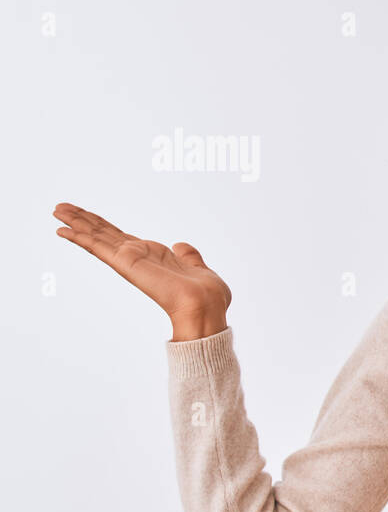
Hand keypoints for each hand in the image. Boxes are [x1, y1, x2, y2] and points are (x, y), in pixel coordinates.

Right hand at [52, 202, 231, 331]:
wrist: (205, 306)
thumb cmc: (206, 295)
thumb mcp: (198, 267)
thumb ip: (188, 255)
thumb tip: (181, 245)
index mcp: (151, 256)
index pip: (120, 237)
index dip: (102, 225)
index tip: (85, 215)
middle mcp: (136, 257)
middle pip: (103, 233)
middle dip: (82, 219)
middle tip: (60, 206)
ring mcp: (128, 260)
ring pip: (96, 237)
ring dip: (75, 222)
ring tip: (56, 209)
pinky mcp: (124, 263)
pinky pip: (97, 247)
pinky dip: (79, 237)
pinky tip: (61, 229)